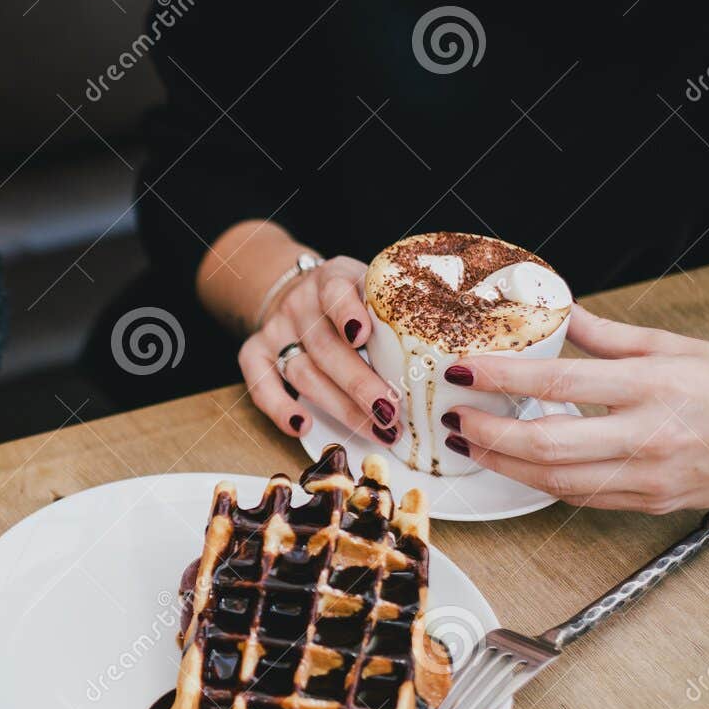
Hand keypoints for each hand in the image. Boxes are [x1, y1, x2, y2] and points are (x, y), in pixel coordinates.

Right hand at [237, 255, 401, 442]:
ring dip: (338, 406)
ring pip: (302, 372)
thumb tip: (455, 341)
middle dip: (358, 384)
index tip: (363, 335)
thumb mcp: (374, 286)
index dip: (347, 313)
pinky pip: (259, 383)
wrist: (301, 291)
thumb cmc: (354, 299)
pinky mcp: (254, 351)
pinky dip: (277, 407)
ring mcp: (276, 329)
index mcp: (332, 279)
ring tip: (375, 430)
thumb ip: (398, 306)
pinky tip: (302, 426)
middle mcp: (300, 303)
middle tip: (390, 412)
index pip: (336, 292)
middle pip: (325, 347)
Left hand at [441, 305, 708, 511]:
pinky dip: (543, 483)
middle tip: (456, 419)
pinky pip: (582, 498)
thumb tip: (559, 316)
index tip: (462, 369)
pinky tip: (520, 466)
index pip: (557, 383)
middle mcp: (647, 435)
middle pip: (544, 444)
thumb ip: (608, 337)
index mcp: (651, 386)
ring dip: (503, 464)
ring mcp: (649, 476)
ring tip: (473, 445)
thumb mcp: (675, 346)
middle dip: (487, 432)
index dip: (499, 377)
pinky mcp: (652, 503)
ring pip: (555, 481)